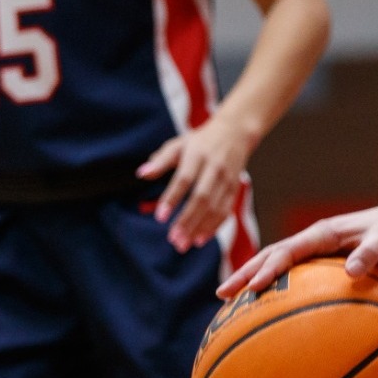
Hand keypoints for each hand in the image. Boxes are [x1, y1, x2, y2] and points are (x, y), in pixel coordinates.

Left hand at [138, 117, 257, 251]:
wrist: (236, 133)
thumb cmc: (201, 141)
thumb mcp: (179, 144)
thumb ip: (160, 160)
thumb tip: (141, 174)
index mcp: (198, 155)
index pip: (184, 179)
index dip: (172, 199)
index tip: (159, 217)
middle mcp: (215, 168)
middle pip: (201, 198)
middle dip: (187, 221)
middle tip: (173, 239)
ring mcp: (227, 180)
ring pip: (214, 208)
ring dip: (199, 228)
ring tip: (183, 244)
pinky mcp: (235, 189)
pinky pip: (225, 211)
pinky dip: (213, 227)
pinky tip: (200, 239)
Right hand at [217, 196, 377, 297]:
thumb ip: (371, 253)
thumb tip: (352, 271)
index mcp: (324, 233)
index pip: (288, 251)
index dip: (268, 269)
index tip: (251, 289)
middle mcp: (317, 241)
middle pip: (272, 257)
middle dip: (246, 275)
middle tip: (221, 296)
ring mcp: (320, 252)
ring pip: (281, 267)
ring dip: (257, 282)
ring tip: (233, 305)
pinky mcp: (329, 264)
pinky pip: (299, 279)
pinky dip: (282, 291)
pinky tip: (275, 314)